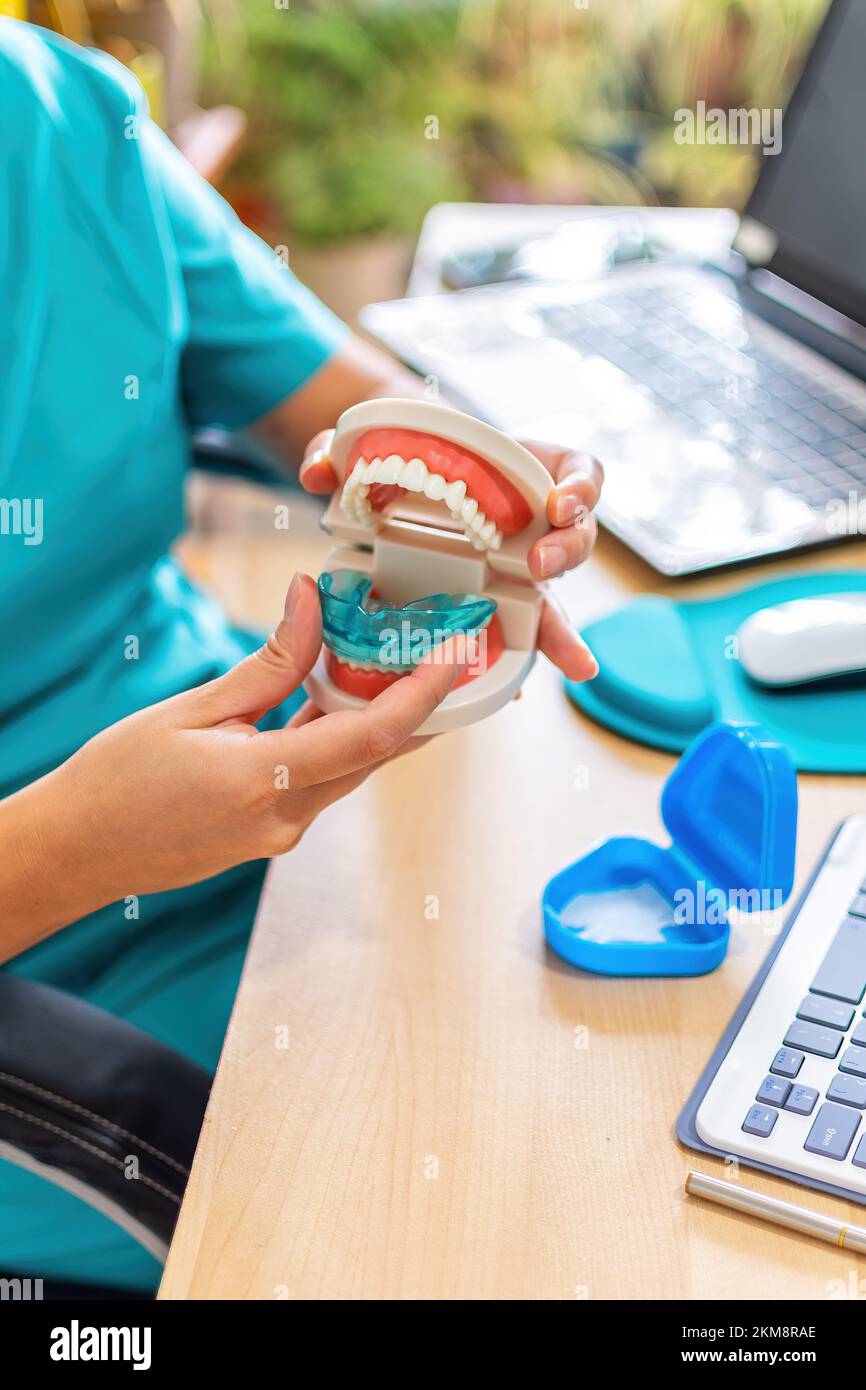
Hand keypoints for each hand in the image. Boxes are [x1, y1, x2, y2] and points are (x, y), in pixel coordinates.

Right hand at [5, 575, 470, 945]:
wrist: (76, 851)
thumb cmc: (117, 779)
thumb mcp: (192, 709)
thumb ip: (268, 663)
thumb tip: (313, 601)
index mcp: (263, 784)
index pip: (370, 738)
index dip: (422, 695)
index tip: (454, 653)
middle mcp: (285, 819)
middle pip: (376, 755)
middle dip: (421, 704)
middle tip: (449, 652)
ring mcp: (281, 834)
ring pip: (352, 768)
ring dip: (382, 720)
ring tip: (404, 663)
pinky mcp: (272, 834)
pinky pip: (324, 779)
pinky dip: (341, 738)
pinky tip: (343, 698)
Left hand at [300, 429, 602, 680]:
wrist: (398, 499)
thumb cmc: (401, 466)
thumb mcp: (366, 449)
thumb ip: (337, 449)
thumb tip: (315, 473)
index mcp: (520, 476)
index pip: (577, 472)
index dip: (581, 486)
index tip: (558, 502)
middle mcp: (530, 527)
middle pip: (576, 539)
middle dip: (568, 551)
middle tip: (540, 566)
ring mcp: (516, 573)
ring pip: (556, 598)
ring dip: (562, 626)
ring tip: (569, 658)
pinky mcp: (496, 610)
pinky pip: (518, 640)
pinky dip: (519, 669)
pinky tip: (515, 695)